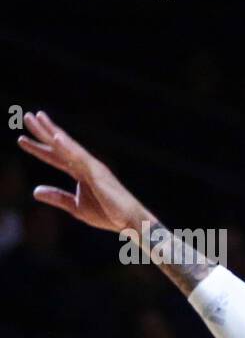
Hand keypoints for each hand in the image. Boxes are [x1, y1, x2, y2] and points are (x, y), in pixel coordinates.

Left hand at [17, 111, 146, 233]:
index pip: (56, 157)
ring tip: (37, 117)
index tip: (22, 139)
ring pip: (68, 146)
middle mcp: (86, 165)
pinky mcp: (98, 172)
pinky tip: (56, 137)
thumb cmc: (108, 214)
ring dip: (52, 131)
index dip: (39, 149)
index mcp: (81, 173)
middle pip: (60, 146)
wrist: (129, 220)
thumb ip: (57, 197)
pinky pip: (80, 157)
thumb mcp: (75, 207)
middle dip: (43, 131)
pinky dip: (68, 147)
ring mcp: (92, 167)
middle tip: (28, 116)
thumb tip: (34, 191)